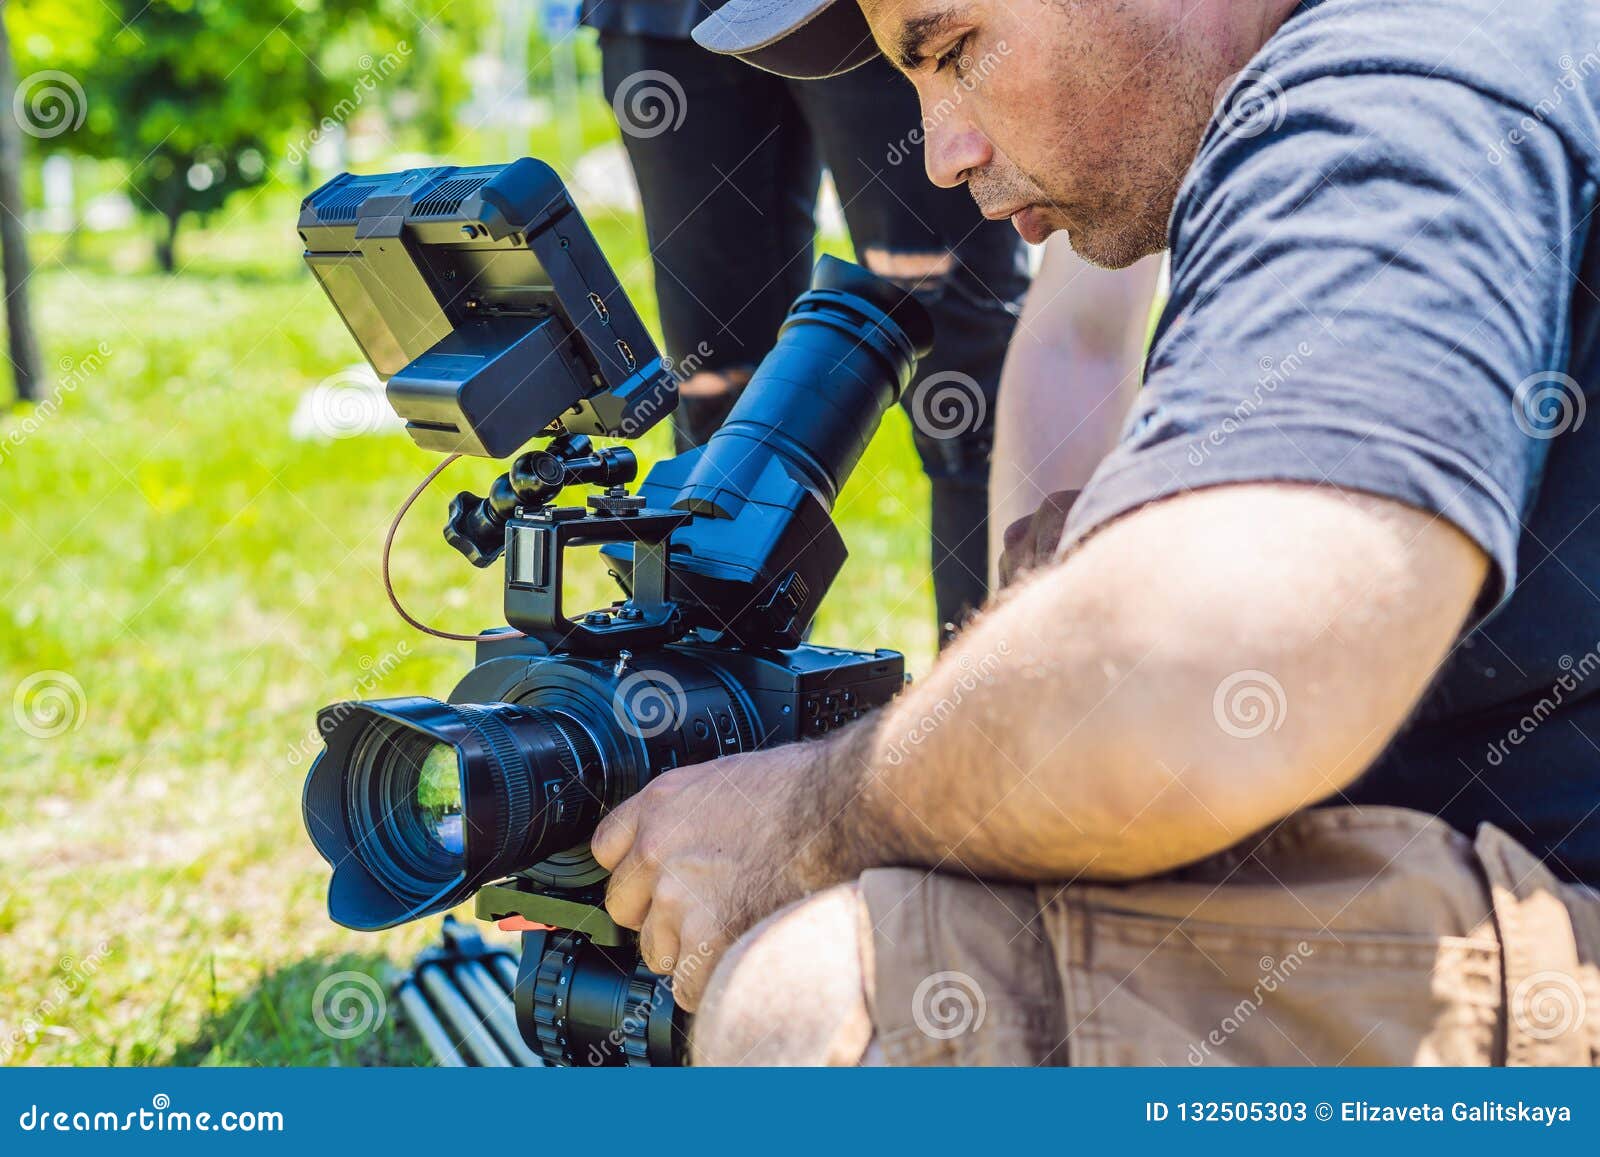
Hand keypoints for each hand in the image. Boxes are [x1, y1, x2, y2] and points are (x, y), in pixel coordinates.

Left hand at [590, 740, 839, 1010]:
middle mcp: (657, 850)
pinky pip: (688, 986)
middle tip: (708, 910)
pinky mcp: (707, 938)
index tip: (657, 881)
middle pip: (626, 907)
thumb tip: (692, 841)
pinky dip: (714, 982)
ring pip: (658, 951)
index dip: (639, 871)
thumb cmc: (808, 790)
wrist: (847, 809)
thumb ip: (693, 814)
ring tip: (738, 930)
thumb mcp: (730, 779)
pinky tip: (745, 953)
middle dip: (662, 915)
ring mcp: (678, 897)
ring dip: (690, 951)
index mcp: (660, 803)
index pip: (608, 849)